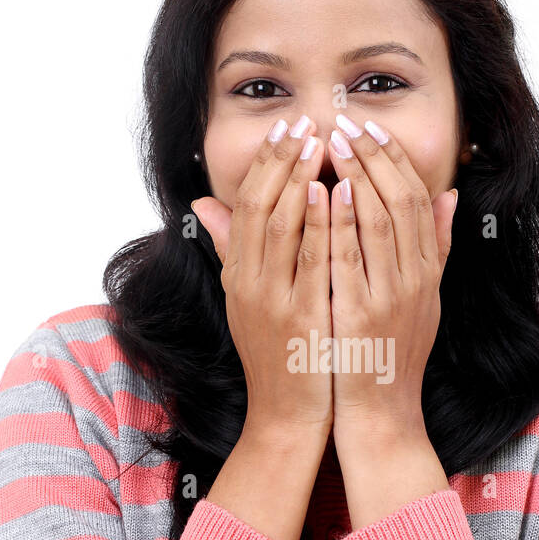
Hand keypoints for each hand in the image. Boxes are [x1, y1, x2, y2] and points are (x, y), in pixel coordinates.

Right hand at [192, 116, 332, 436]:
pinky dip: (320, 223)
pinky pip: (311, 261)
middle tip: (304, 121)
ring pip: (283, 225)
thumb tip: (204, 202)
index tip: (285, 129)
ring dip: (301, 178)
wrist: (287, 417)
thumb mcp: (246, 299)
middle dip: (282, 159)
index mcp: (239, 276)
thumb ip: (232, 250)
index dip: (265, 163)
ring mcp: (274, 300)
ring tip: (321, 141)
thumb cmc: (277, 356)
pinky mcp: (302, 318)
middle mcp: (250, 283)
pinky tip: (334, 193)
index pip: (245, 204)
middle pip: (260, 205)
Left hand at [326, 117, 456, 441]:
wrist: (382, 416)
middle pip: (401, 201)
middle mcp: (415, 280)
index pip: (416, 200)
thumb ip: (434, 247)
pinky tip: (327, 193)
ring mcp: (390, 297)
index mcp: (427, 273)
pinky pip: (351, 258)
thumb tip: (448, 195)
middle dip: (373, 156)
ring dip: (356, 176)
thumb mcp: (423, 299)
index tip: (371, 128)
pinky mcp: (361, 315)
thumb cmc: (391, 356)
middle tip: (347, 121)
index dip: (394, 160)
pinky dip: (341, 221)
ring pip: (380, 221)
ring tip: (333, 141)